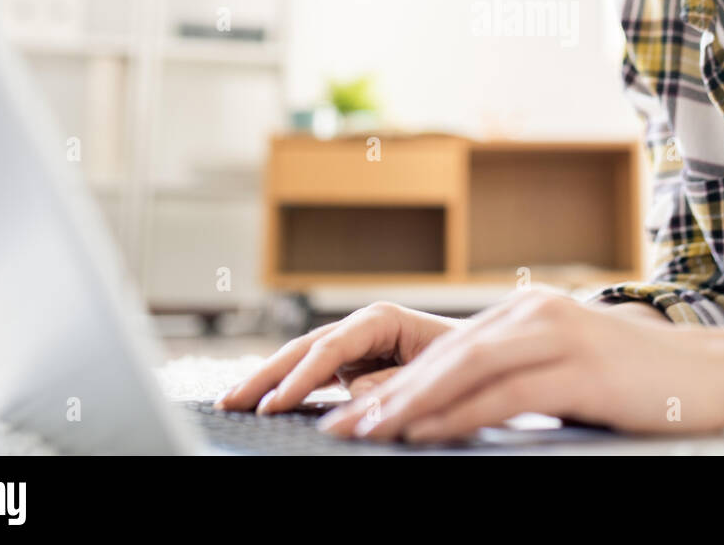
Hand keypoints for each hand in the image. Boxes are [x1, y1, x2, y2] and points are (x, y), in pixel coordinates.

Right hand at [214, 301, 464, 413]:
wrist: (492, 357)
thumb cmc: (473, 360)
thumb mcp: (442, 369)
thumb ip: (396, 378)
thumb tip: (353, 390)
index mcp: (383, 319)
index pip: (331, 346)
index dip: (301, 377)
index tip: (276, 404)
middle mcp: (364, 328)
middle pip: (305, 348)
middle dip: (268, 375)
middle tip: (232, 402)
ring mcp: (356, 347)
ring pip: (303, 360)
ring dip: (268, 380)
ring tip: (232, 401)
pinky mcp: (354, 366)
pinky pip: (315, 376)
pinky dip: (288, 388)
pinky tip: (264, 401)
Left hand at [315, 286, 723, 443]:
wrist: (713, 376)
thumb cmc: (636, 384)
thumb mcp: (565, 372)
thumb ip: (512, 379)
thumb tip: (453, 410)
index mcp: (526, 313)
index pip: (446, 350)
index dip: (394, 382)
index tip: (352, 412)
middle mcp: (535, 314)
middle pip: (445, 358)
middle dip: (387, 396)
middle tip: (339, 427)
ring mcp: (560, 336)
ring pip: (466, 371)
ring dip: (410, 406)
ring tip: (367, 435)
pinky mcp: (580, 368)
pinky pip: (506, 394)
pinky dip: (460, 416)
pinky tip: (426, 437)